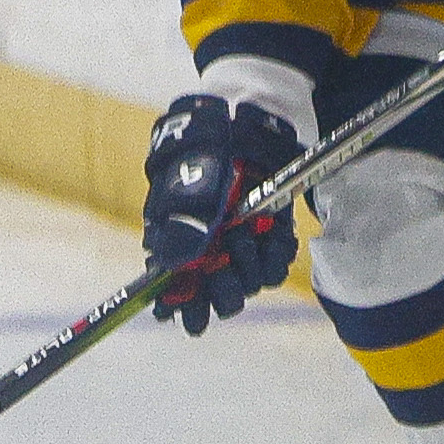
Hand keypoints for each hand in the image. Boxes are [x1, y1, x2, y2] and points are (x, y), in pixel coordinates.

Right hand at [143, 94, 304, 334]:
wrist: (250, 123)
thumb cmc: (208, 147)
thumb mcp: (189, 180)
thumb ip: (180, 223)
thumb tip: (167, 266)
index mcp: (175, 242)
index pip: (172, 293)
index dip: (182, 310)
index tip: (193, 319)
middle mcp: (206, 252)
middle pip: (214, 300)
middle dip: (224, 290)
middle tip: (228, 260)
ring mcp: (237, 247)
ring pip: (246, 286)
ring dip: (250, 266)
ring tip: (248, 231)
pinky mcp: (267, 239)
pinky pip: (273, 267)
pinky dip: (275, 254)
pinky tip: (272, 232)